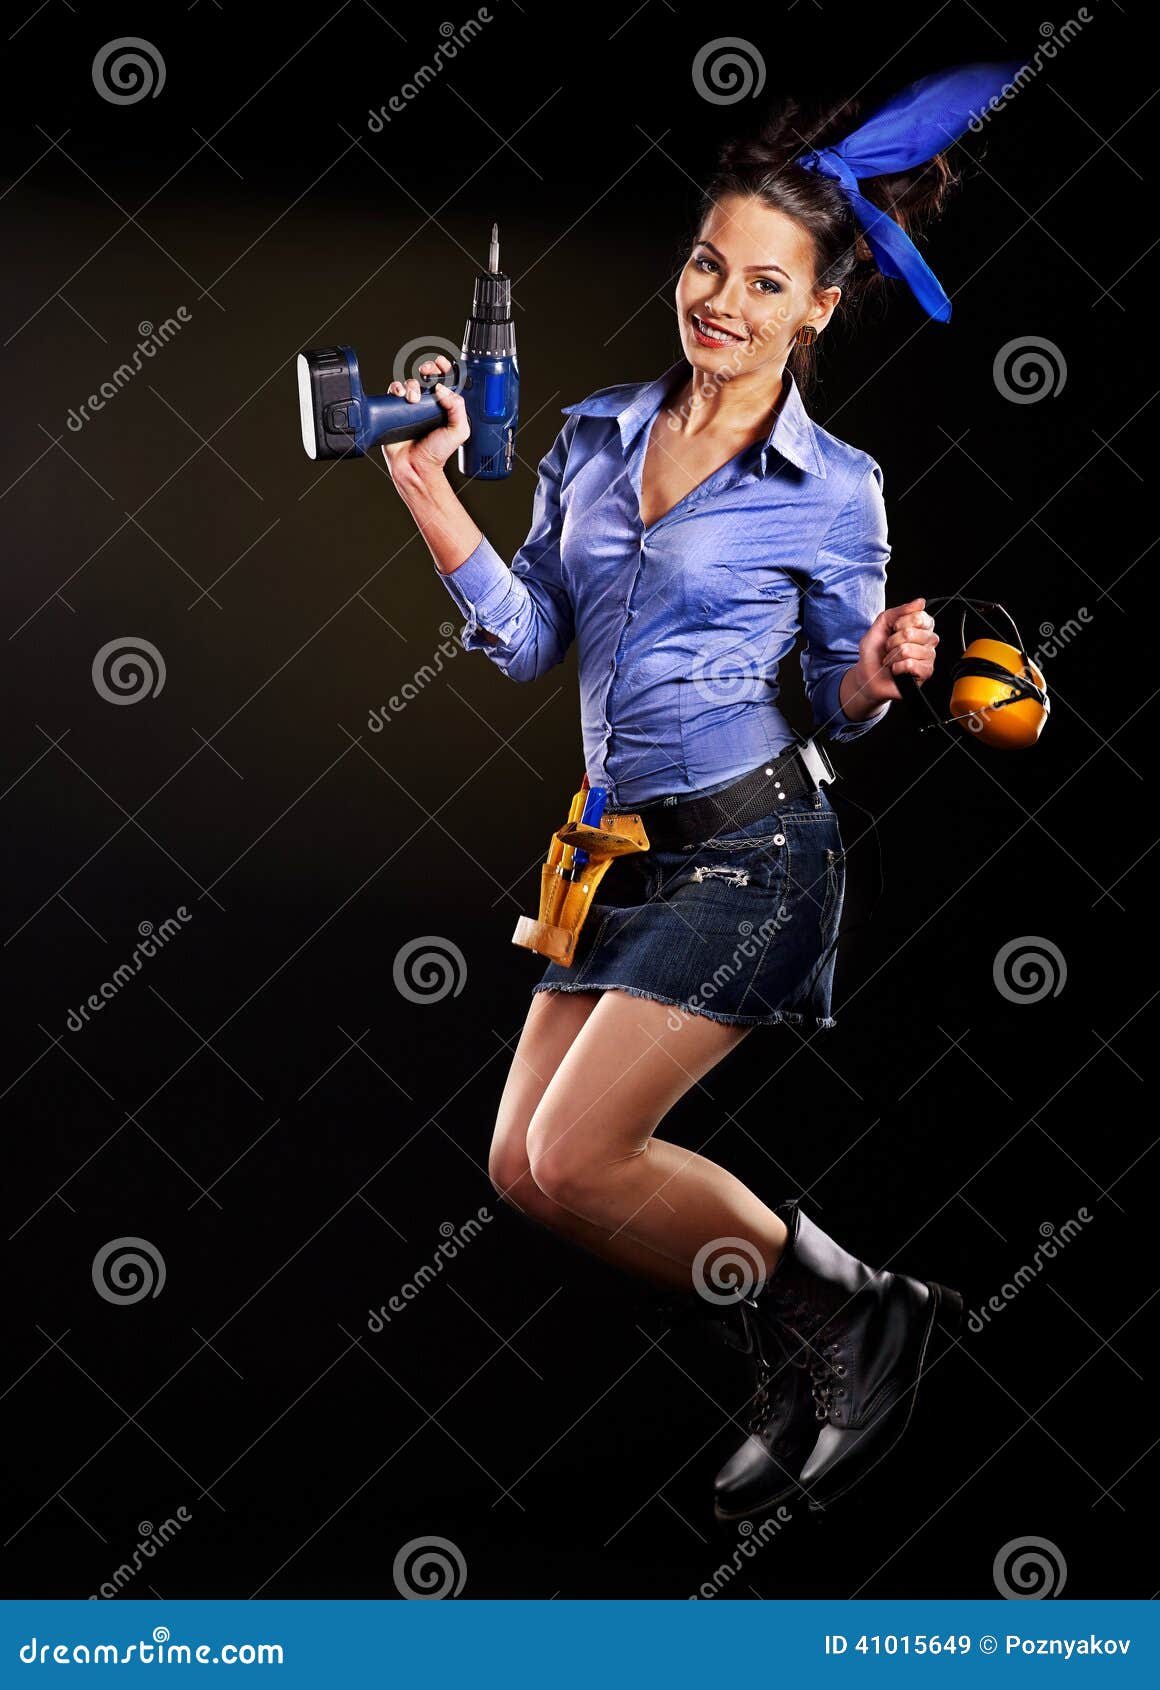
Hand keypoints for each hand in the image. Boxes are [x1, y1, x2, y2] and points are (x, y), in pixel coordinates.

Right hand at [381, 354, 469, 482]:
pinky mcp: (395, 411)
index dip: (444, 369)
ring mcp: (411, 407)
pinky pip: (393, 392)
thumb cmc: (436, 453)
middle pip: (426, 377)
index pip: (445, 381)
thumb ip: (458, 408)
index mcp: (444, 407)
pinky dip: (397, 388)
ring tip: (414, 398)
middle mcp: (427, 405)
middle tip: (426, 372)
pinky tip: (402, 396)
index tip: (441, 364)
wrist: (416, 467)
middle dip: (426, 369)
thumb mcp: (458, 431)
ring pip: (410, 383)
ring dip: (411, 384)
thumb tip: (442, 389)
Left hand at [858, 597, 938, 703]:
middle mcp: (928, 641)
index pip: (920, 617)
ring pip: (909, 650)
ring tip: (891, 660)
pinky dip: (897, 667)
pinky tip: (896, 670)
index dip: (901, 623)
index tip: (893, 629)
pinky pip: (911, 665)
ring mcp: (928, 657)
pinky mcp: (925, 673)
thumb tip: (921, 602)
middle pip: (912, 633)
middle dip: (893, 641)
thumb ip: (899, 611)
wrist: (866, 675)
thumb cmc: (875, 652)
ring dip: (892, 656)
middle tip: (889, 648)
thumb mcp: (881, 624)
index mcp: (920, 627)